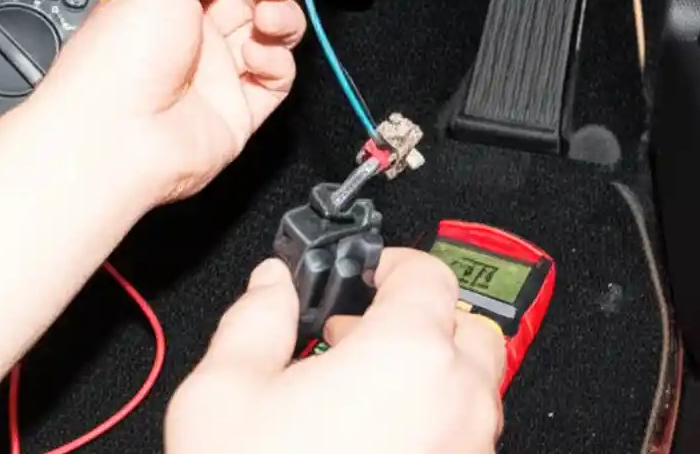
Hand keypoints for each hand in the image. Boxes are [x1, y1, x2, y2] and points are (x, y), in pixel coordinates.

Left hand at [31, 0, 307, 204]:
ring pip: (273, 33)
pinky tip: (256, 57)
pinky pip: (277, 78)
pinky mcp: (241, 111)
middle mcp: (196, 36)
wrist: (113, 139)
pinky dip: (277, 61)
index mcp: (171, 0)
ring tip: (268, 15)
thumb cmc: (116, 64)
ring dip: (281, 16)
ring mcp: (220, 74)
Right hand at [166, 250, 506, 453]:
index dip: (391, 264)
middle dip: (420, 319)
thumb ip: (255, 320)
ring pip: (474, 389)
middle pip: (467, 328)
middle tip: (360, 333)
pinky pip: (466, 441)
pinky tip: (375, 439)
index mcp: (406, 353)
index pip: (425, 274)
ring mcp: (468, 452)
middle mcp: (455, 400)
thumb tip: (271, 285)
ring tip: (364, 391)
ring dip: (431, 374)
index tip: (364, 275)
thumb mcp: (225, 395)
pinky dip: (434, 424)